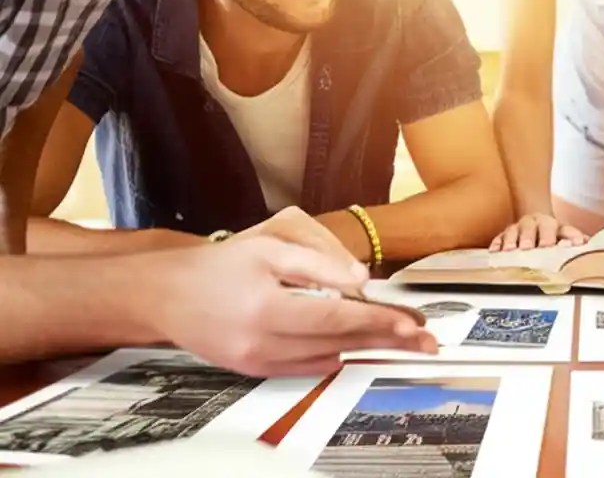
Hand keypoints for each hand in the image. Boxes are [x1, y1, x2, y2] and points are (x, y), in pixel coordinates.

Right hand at [144, 212, 437, 376]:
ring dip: (365, 347)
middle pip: (338, 342)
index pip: (336, 318)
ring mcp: (257, 362)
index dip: (378, 321)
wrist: (166, 295)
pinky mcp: (255, 370)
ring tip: (401, 339)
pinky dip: (332, 355)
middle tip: (424, 339)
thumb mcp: (270, 246)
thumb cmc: (219, 265)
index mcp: (266, 307)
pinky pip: (305, 368)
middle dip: (385, 339)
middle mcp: (262, 342)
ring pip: (326, 357)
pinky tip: (352, 346)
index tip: (411, 323)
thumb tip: (361, 281)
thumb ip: (319, 262)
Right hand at [490, 213, 587, 250]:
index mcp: (554, 225)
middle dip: (532, 237)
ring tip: (512, 250)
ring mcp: (519, 227)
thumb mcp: (565, 235)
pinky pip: (499, 237)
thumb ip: (576, 240)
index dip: (570, 236)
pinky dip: (497, 243)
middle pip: (534, 227)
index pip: (564, 229)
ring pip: (515, 230)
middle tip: (531, 247)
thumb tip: (589, 246)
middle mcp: (536, 223)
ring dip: (513, 240)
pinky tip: (495, 251)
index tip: (574, 243)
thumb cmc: (551, 233)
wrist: (534, 218)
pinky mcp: (505, 233)